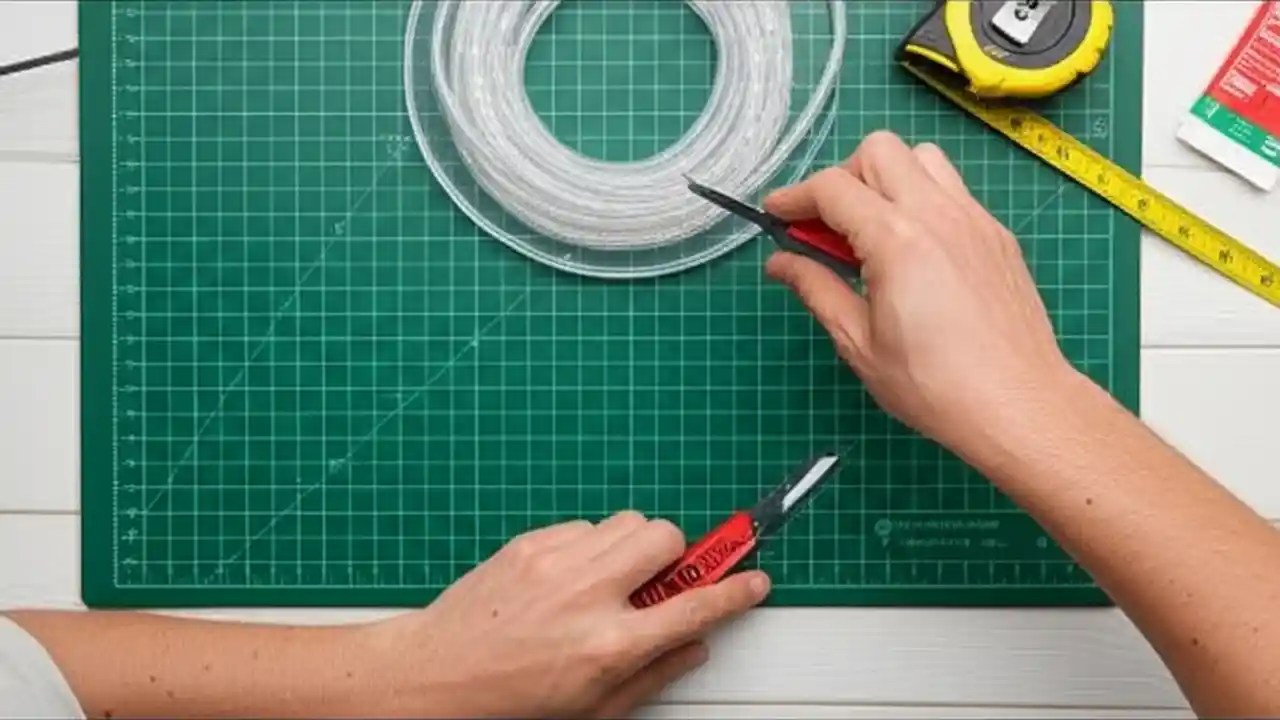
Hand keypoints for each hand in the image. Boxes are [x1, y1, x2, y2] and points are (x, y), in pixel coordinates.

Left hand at [364, 512, 769, 717]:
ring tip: (615, 580)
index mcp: (609, 646)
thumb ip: (654, 674)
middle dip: (677, 555)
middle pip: (666, 538)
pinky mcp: (530, 543)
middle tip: (663, 580)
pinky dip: (592, 546)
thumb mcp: (593, 709)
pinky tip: (573, 578)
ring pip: (629, 521)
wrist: (435, 677)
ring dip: (635, 546)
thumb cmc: (507, 702)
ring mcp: (557, 563)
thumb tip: (694, 645)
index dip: (736, 590)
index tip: (754, 579)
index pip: (695, 608)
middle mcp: (588, 596)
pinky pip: (586, 525)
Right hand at [762, 130, 1075, 459]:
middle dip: (842, 177)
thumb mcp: (858, 341)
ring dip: (887, 179)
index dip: (794, 197)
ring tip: (872, 230)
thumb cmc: (935, 385)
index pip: (832, 188)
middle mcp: (938, 214)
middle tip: (826, 226)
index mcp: (896, 239)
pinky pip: (953, 191)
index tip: (776, 214)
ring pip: (922, 159)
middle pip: (878, 151)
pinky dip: (922, 200)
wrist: (1018, 404)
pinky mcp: (996, 235)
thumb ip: (817, 289)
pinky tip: (914, 250)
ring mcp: (974, 219)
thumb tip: (780, 263)